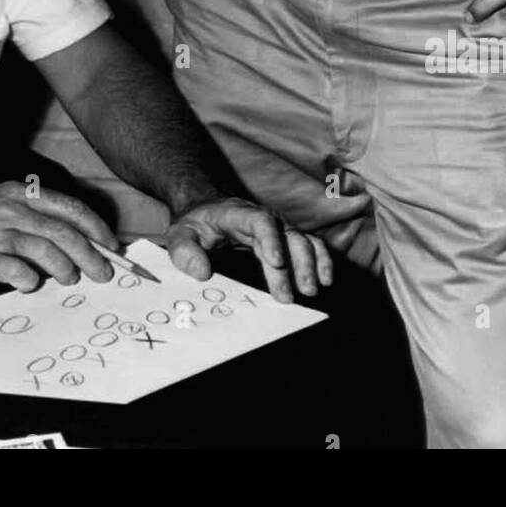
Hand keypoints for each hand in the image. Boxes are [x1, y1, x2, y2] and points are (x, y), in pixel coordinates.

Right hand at [0, 183, 118, 291]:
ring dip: (64, 268)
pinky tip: (31, 286)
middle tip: (102, 273)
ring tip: (71, 280)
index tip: (111, 245)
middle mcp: (10, 209)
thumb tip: (71, 243)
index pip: (69, 207)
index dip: (95, 227)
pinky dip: (27, 279)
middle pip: (62, 231)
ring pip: (43, 248)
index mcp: (19, 193)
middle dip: (90, 254)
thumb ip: (31, 218)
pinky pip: (10, 268)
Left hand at [166, 197, 331, 303]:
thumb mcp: (180, 235)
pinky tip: (325, 280)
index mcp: (238, 214)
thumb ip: (185, 252)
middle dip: (293, 263)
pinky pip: (310, 246)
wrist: (207, 211)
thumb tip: (202, 273)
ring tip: (311, 290)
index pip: (259, 221)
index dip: (270, 239)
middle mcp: (265, 219)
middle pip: (286, 234)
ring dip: (311, 264)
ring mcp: (279, 228)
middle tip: (291, 295)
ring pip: (303, 240)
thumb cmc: (195, 226)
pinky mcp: (287, 240)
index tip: (275, 261)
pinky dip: (321, 261)